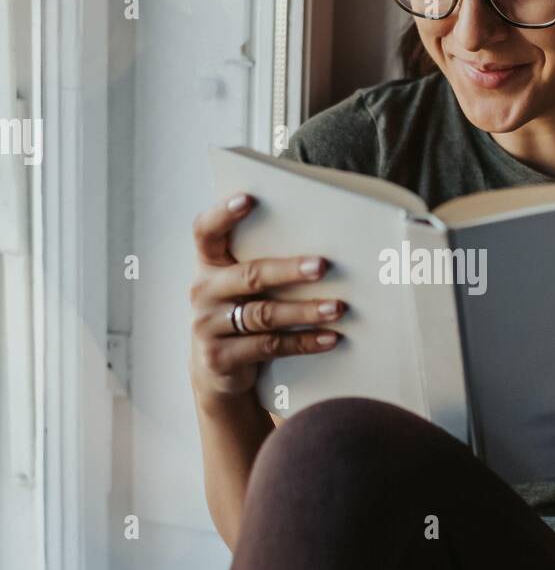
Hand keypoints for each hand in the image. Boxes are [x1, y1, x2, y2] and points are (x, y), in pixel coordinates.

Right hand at [189, 192, 345, 402]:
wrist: (216, 370)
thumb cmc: (239, 312)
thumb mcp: (239, 286)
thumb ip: (259, 263)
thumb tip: (322, 249)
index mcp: (208, 264)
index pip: (206, 231)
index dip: (223, 214)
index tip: (248, 199)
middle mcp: (203, 291)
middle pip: (249, 275)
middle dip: (289, 270)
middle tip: (323, 266)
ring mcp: (208, 325)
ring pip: (264, 315)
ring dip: (305, 311)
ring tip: (337, 307)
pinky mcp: (221, 357)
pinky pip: (270, 346)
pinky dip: (304, 342)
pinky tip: (331, 337)